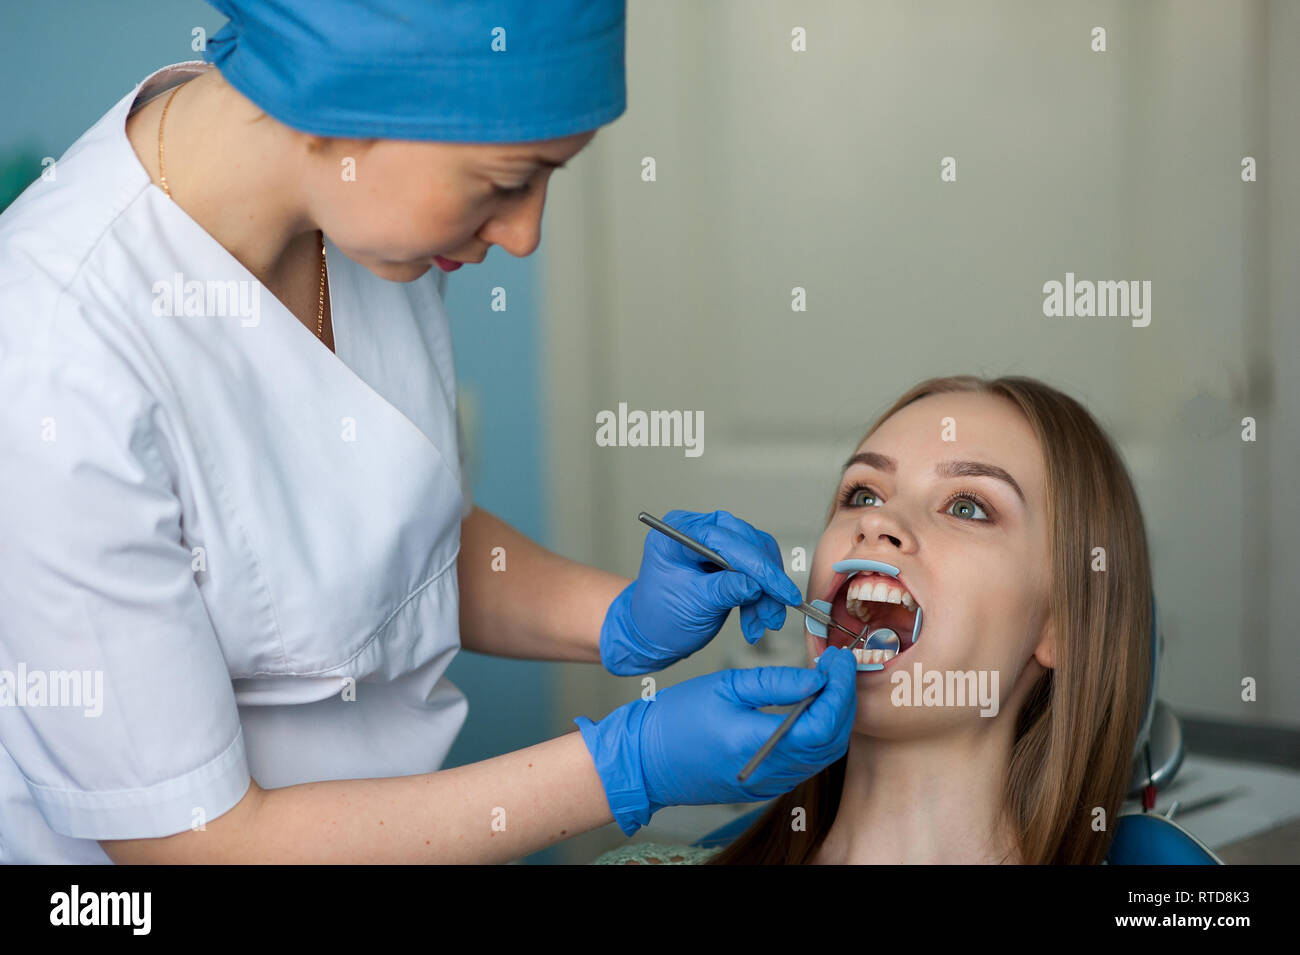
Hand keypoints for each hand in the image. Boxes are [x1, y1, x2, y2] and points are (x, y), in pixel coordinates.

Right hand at [575, 647, 857, 835]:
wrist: (646, 760)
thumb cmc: (677, 719)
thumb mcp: (725, 685)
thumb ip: (775, 682)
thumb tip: (816, 678)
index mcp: (757, 743)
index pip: (822, 722)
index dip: (839, 689)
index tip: (839, 660)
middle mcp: (769, 771)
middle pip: (830, 742)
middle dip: (843, 701)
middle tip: (838, 667)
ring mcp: (767, 784)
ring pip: (822, 755)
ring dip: (833, 719)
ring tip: (828, 684)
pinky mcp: (763, 787)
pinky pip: (804, 763)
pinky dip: (817, 736)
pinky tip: (810, 709)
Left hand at [599, 509, 802, 674]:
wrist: (652, 634)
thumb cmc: (659, 617)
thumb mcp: (693, 606)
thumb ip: (725, 591)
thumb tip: (756, 584)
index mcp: (677, 534)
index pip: (725, 539)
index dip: (757, 565)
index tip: (780, 589)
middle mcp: (696, 531)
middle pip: (746, 543)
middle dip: (765, 582)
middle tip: (773, 614)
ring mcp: (713, 543)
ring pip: (757, 557)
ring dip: (766, 594)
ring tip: (763, 623)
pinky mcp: (726, 559)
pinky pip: (755, 570)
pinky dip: (761, 597)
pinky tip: (756, 621)